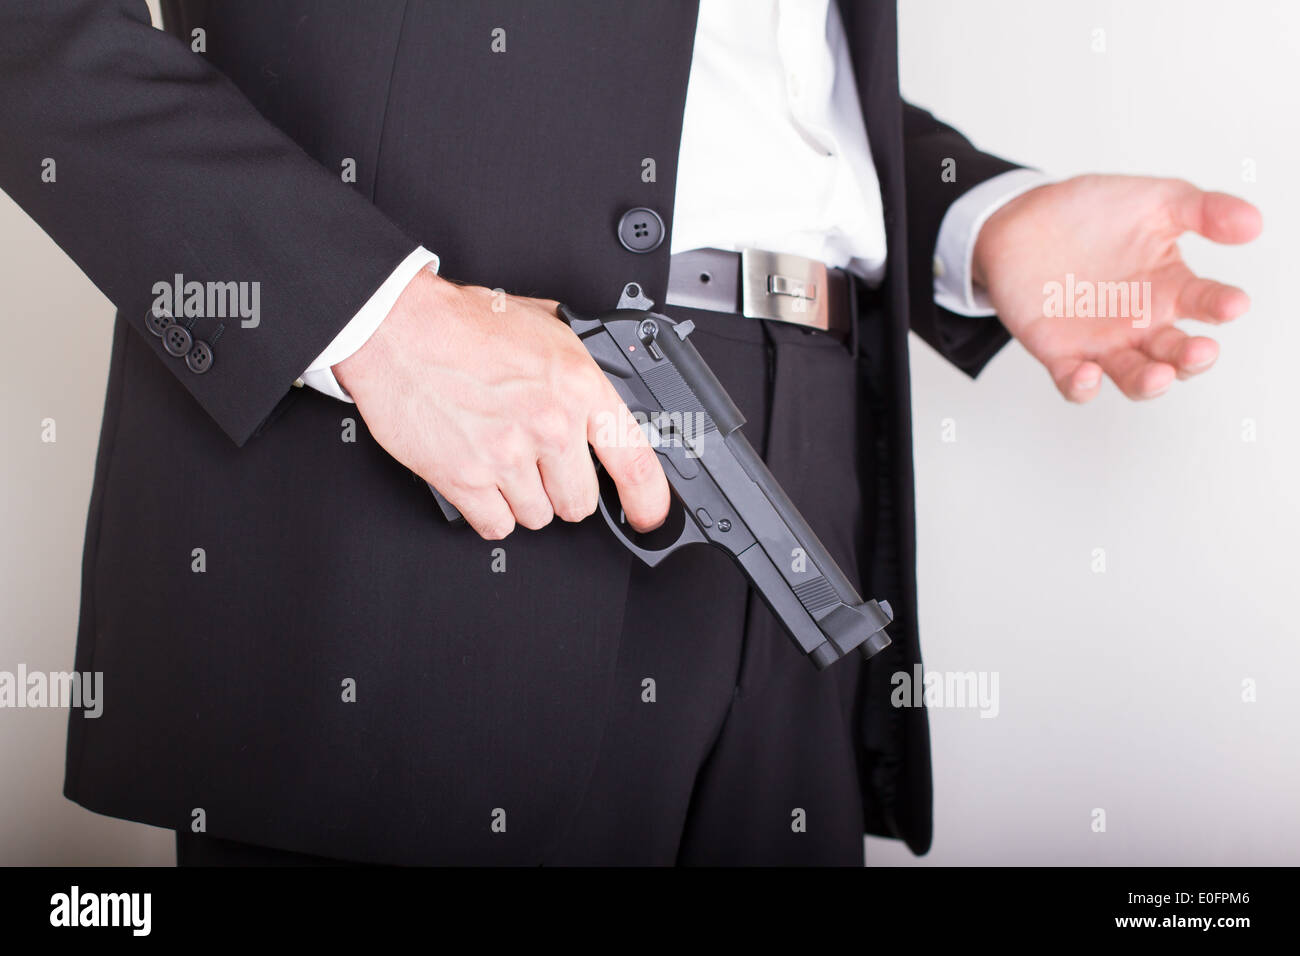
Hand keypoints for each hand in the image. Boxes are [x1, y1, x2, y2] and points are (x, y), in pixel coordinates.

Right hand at [333, 269, 669, 539]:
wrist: (397, 326)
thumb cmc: (463, 323)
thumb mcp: (545, 327)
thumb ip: (578, 367)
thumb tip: (605, 393)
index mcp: (578, 386)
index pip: (635, 463)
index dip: (648, 502)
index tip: (646, 516)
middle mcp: (549, 424)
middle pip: (580, 502)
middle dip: (564, 490)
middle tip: (543, 466)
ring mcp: (507, 455)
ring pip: (538, 516)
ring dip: (524, 499)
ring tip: (504, 462)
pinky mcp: (464, 477)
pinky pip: (496, 525)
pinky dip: (491, 512)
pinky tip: (483, 482)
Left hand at [972, 174, 1261, 400]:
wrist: (1021, 220)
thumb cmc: (1091, 212)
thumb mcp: (1154, 200)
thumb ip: (1202, 210)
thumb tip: (1254, 223)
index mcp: (1169, 288)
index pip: (1206, 303)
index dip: (1222, 306)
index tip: (1233, 303)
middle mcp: (1141, 323)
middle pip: (1176, 354)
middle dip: (1192, 358)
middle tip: (1201, 351)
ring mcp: (1101, 342)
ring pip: (1134, 377)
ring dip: (1149, 383)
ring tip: (1159, 376)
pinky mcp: (1059, 353)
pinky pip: (1073, 381)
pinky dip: (1082, 385)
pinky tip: (1087, 374)